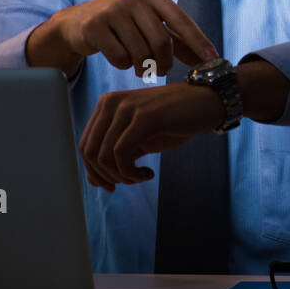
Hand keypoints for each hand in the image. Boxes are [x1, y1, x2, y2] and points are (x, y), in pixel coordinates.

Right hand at [55, 0, 217, 80]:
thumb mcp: (149, 26)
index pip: (181, 20)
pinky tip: (119, 58)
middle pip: (162, 41)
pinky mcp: (95, 26)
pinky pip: (120, 58)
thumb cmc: (122, 25)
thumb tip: (207, 58)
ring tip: (139, 66)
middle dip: (165, 63)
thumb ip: (177, 41)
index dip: (198, 41)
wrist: (77, 23)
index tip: (212, 59)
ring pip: (141, 53)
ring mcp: (112, 10)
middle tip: (162, 71)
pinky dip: (123, 65)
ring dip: (143, 67)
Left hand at [79, 82, 224, 191]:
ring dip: (122, 176)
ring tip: (141, 177)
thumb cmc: (173, 123)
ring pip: (104, 155)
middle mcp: (111, 103)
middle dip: (107, 177)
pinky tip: (148, 173)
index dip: (94, 173)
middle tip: (129, 182)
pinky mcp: (143, 117)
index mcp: (106, 105)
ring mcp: (126, 107)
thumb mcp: (139, 141)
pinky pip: (121, 153)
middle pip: (89, 152)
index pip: (85, 146)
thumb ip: (114, 156)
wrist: (205, 103)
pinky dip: (131, 172)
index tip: (114, 185)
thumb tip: (92, 182)